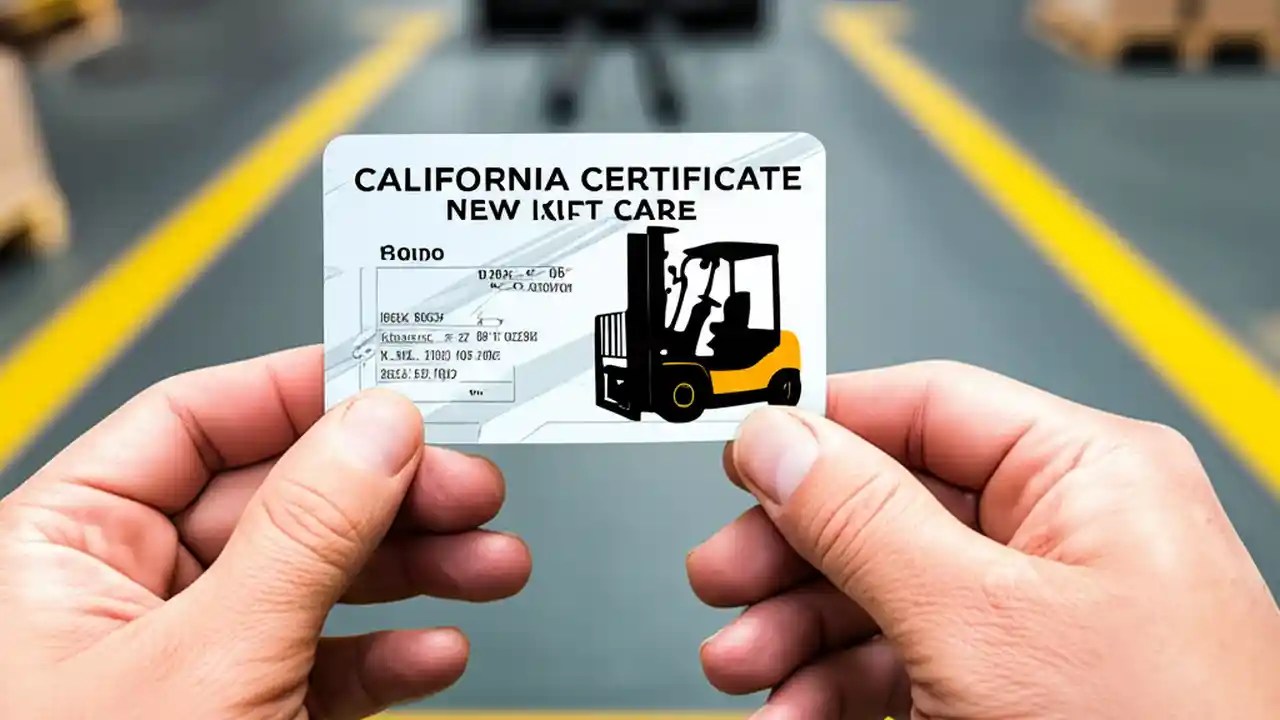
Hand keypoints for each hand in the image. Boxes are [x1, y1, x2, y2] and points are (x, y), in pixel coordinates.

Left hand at [0, 347, 530, 718]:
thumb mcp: (206, 662)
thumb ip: (301, 535)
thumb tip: (378, 428)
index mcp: (63, 548)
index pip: (195, 422)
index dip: (303, 392)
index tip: (397, 382)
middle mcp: (123, 595)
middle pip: (282, 500)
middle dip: (390, 495)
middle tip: (471, 487)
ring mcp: (186, 663)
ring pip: (319, 580)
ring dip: (416, 571)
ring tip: (490, 564)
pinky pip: (324, 664)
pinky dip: (389, 655)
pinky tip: (436, 650)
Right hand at [688, 361, 1279, 718]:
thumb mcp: (977, 621)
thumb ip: (864, 519)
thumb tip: (779, 439)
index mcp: (1089, 476)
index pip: (925, 407)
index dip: (821, 427)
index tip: (741, 458)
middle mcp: (1067, 536)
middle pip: (886, 507)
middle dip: (791, 556)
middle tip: (722, 580)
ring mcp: (1042, 619)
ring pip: (882, 594)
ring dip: (798, 636)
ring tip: (744, 670)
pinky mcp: (1020, 688)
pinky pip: (905, 661)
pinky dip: (838, 689)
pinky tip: (794, 717)